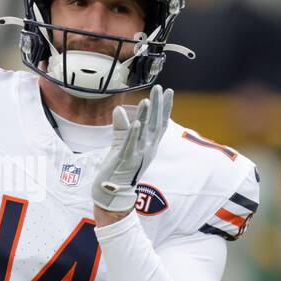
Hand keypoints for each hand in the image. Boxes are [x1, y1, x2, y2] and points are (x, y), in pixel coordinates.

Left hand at [93, 85, 172, 217]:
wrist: (112, 193)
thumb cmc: (118, 169)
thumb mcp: (121, 145)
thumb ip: (121, 128)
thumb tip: (119, 109)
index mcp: (149, 145)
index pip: (160, 123)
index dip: (165, 107)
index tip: (168, 91)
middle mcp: (147, 149)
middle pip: (155, 124)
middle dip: (158, 106)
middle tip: (160, 88)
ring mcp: (138, 155)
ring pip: (144, 133)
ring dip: (146, 116)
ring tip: (147, 100)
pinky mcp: (126, 161)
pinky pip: (131, 145)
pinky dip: (134, 133)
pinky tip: (136, 122)